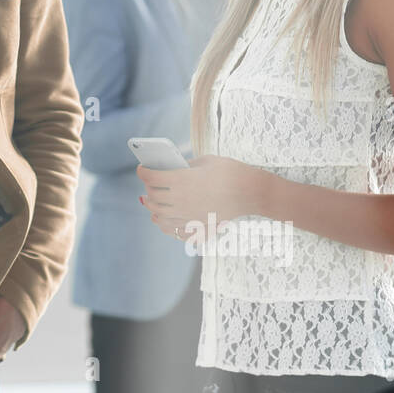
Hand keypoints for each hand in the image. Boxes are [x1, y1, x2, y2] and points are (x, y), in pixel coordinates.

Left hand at [137, 154, 257, 240]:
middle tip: (148, 185)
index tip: (141, 169)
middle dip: (147, 190)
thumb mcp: (205, 161)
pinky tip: (163, 220)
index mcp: (180, 180)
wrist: (252, 192)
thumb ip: (185, 165)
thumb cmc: (230, 172)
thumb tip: (172, 168)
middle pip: (152, 198)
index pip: (151, 178)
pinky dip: (164, 225)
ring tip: (151, 202)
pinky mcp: (198, 227)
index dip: (143, 172)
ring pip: (159, 217)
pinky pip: (173, 231)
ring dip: (152, 208)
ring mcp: (188, 216)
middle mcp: (180, 200)